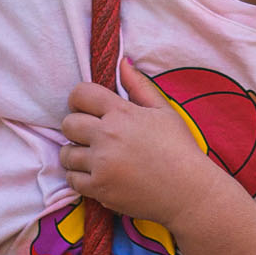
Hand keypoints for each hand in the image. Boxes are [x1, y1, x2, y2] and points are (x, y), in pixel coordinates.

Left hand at [59, 61, 231, 227]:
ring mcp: (102, 164)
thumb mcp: (164, 111)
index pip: (80, 94)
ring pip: (67, 154)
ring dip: (76, 155)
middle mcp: (107, 136)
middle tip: (92, 137)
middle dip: (76, 128)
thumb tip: (122, 62)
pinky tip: (98, 175)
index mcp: (122, 113)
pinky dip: (81, 178)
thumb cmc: (180, 149)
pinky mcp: (99, 188)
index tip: (87, 110)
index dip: (79, 100)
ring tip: (95, 158)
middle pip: (68, 124)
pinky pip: (72, 179)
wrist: (189, 192)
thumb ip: (139, 86)